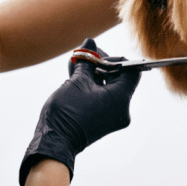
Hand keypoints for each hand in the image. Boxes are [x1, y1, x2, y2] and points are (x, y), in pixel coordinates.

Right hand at [19, 38, 141, 185]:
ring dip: (93, 74)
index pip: (131, 71)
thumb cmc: (66, 113)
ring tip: (76, 65)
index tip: (96, 56)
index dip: (115, 59)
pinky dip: (92, 87)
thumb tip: (90, 43)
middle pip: (119, 78)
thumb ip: (87, 61)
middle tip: (84, 56)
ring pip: (109, 87)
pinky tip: (76, 77)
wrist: (55, 142)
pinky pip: (103, 98)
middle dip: (100, 64)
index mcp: (121, 99)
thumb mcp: (76, 81)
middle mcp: (122, 109)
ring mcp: (114, 117)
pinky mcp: (104, 121)